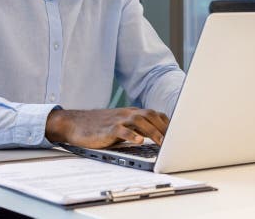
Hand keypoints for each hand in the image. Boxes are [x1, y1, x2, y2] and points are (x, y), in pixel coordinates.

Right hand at [45, 108, 169, 147]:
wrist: (76, 123)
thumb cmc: (100, 126)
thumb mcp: (121, 125)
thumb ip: (136, 128)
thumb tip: (155, 136)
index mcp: (132, 112)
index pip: (154, 114)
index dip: (167, 122)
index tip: (178, 132)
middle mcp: (127, 113)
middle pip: (150, 116)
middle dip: (164, 127)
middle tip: (174, 140)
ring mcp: (118, 120)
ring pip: (140, 121)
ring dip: (153, 132)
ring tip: (162, 142)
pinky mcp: (108, 129)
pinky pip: (122, 130)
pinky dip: (132, 135)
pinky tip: (139, 141)